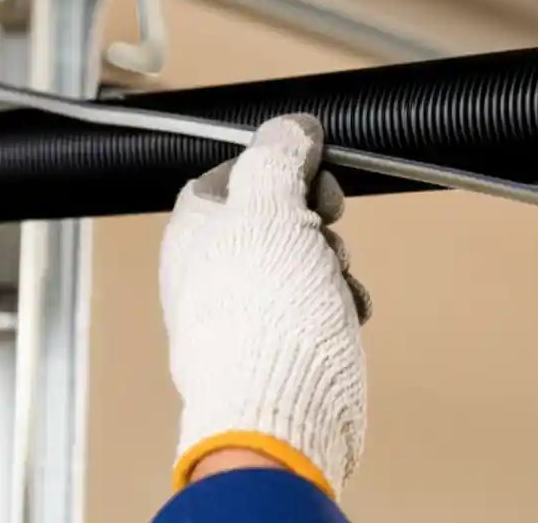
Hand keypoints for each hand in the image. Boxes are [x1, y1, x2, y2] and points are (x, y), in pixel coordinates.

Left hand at [160, 114, 368, 498]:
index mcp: (195, 229)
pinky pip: (318, 301)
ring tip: (331, 282)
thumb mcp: (270, 210)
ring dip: (333, 263)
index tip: (309, 166)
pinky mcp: (280, 340)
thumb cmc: (261, 317)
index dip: (278, 163)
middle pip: (278, 212)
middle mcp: (215, 266)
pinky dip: (339, 302)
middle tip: (326, 224)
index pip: (236, 170)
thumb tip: (288, 128)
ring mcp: (247, 306)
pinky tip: (342, 312)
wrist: (280, 409)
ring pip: (306, 256)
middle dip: (317, 218)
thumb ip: (276, 158)